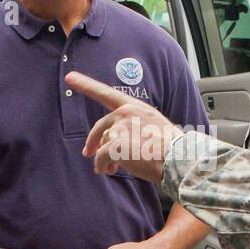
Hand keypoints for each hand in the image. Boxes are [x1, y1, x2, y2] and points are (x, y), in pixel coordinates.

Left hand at [65, 71, 180, 182]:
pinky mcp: (116, 145)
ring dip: (103, 158)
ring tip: (110, 169)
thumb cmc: (171, 147)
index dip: (86, 85)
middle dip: (92, 141)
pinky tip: (108, 171)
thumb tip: (113, 143)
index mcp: (135, 107)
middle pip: (100, 127)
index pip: (107, 94)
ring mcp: (120, 128)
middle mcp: (125, 113)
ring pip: (101, 145)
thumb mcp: (155, 126)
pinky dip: (101, 166)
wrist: (179, 158)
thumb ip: (134, 127)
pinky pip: (100, 157)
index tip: (70, 78)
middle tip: (87, 153)